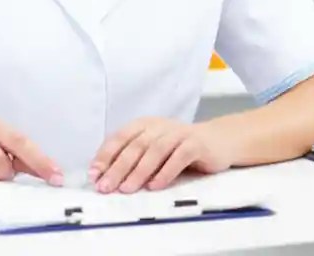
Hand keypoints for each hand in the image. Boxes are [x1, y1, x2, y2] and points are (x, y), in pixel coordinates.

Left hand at [89, 118, 233, 193]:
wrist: (219, 141)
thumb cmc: (180, 148)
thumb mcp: (154, 149)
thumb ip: (134, 158)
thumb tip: (105, 178)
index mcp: (145, 125)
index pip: (120, 137)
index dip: (105, 155)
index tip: (94, 174)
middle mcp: (160, 126)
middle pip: (135, 145)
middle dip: (118, 167)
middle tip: (106, 186)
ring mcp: (179, 133)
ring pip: (155, 150)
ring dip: (139, 171)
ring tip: (127, 189)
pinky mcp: (196, 144)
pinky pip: (179, 156)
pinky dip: (166, 171)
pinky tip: (155, 186)